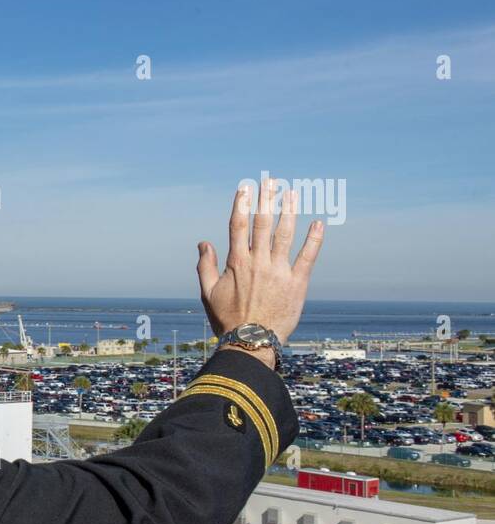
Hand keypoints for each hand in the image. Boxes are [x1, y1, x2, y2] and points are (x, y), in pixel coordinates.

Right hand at [197, 179, 323, 351]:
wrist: (251, 342)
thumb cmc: (227, 319)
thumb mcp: (207, 293)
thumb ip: (204, 266)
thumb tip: (203, 243)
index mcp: (237, 263)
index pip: (238, 225)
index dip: (241, 204)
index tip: (245, 188)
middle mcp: (258, 262)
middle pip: (262, 223)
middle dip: (266, 200)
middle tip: (270, 181)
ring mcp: (279, 270)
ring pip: (285, 233)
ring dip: (289, 210)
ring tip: (293, 192)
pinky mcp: (297, 282)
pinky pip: (308, 256)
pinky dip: (314, 238)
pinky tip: (319, 222)